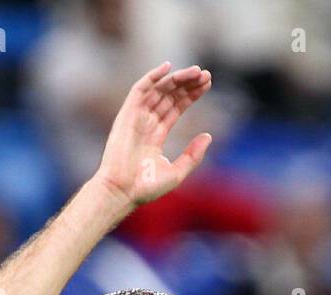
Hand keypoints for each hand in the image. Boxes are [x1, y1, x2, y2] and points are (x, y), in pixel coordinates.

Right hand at [92, 62, 212, 209]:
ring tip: (196, 71)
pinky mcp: (126, 115)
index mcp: (155, 135)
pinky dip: (152, 77)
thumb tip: (208, 135)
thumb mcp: (177, 172)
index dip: (190, 95)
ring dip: (176, 78)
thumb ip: (193, 155)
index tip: (207, 84)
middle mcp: (145, 123)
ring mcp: (135, 118)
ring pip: (158, 90)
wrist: (122, 192)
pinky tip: (167, 67)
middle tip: (206, 74)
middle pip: (169, 96)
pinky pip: (139, 90)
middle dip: (187, 84)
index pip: (175, 108)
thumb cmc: (146, 187)